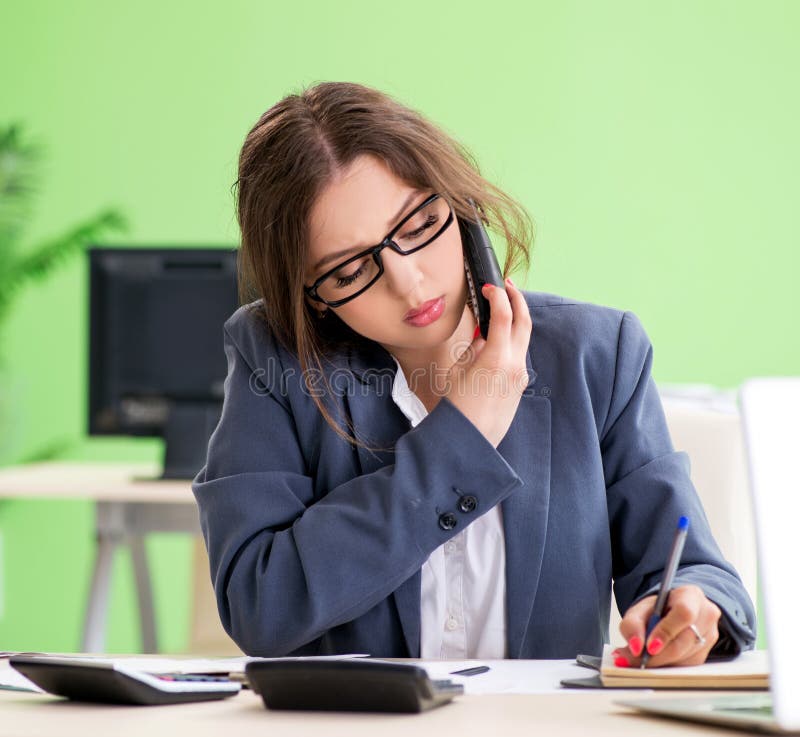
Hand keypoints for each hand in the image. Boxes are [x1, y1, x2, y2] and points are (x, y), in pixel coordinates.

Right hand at [445, 278, 532, 447]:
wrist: (470, 442)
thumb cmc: (456, 408)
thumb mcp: (458, 370)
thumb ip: (474, 347)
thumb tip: (483, 335)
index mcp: (497, 357)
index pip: (504, 314)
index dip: (498, 295)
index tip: (489, 287)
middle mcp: (515, 364)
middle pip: (524, 321)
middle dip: (517, 299)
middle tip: (507, 286)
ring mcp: (520, 375)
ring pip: (523, 338)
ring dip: (515, 319)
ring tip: (500, 309)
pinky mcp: (520, 385)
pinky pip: (518, 355)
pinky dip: (511, 340)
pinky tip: (497, 339)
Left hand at [614, 585, 720, 667]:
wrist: (671, 613)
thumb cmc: (657, 610)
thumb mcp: (640, 610)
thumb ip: (632, 624)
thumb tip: (635, 647)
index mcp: (691, 595)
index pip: (684, 613)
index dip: (666, 631)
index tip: (649, 646)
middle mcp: (706, 615)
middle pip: (686, 640)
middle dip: (659, 654)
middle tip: (636, 660)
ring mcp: (710, 636)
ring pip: (686, 657)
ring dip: (661, 662)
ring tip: (641, 659)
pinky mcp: (706, 654)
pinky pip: (686, 666)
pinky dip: (668, 666)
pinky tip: (657, 659)